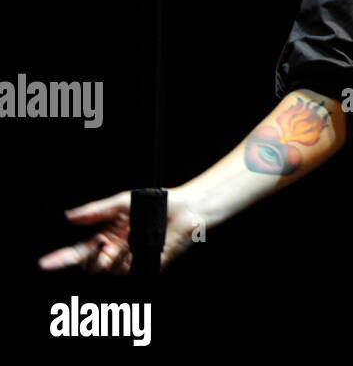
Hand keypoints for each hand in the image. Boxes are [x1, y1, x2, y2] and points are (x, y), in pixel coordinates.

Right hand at [37, 188, 204, 274]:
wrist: (186, 209)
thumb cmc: (155, 205)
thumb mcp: (122, 203)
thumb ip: (96, 211)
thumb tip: (70, 216)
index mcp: (105, 239)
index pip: (78, 254)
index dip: (61, 260)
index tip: (46, 263)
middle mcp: (114, 254)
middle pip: (90, 267)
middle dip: (91, 257)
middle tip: (103, 240)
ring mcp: (130, 263)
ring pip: (109, 270)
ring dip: (115, 255)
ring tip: (129, 237)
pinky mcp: (146, 269)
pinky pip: (131, 270)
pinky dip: (132, 257)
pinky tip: (141, 243)